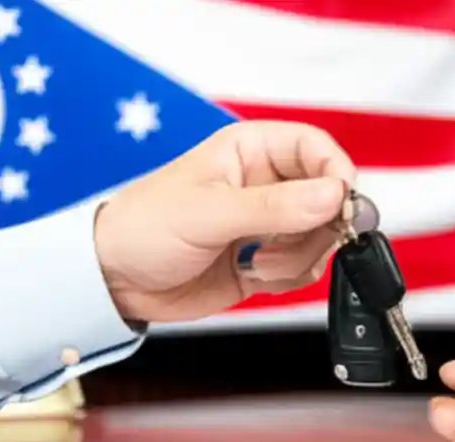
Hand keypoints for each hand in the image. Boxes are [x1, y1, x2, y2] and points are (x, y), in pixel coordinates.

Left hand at [94, 121, 354, 322]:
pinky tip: (252, 276)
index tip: (342, 204)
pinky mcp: (263, 262)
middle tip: (292, 243)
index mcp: (249, 152)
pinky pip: (302, 268)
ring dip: (300, 257)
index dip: (336, 173)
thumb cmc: (143, 228)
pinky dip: (289, 277)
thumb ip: (273, 207)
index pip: (315, 148)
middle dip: (320, 226)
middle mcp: (264, 184)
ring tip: (258, 264)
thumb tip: (333, 195)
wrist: (112, 280)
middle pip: (327, 197)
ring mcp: (266, 226)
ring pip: (320, 237)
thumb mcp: (208, 213)